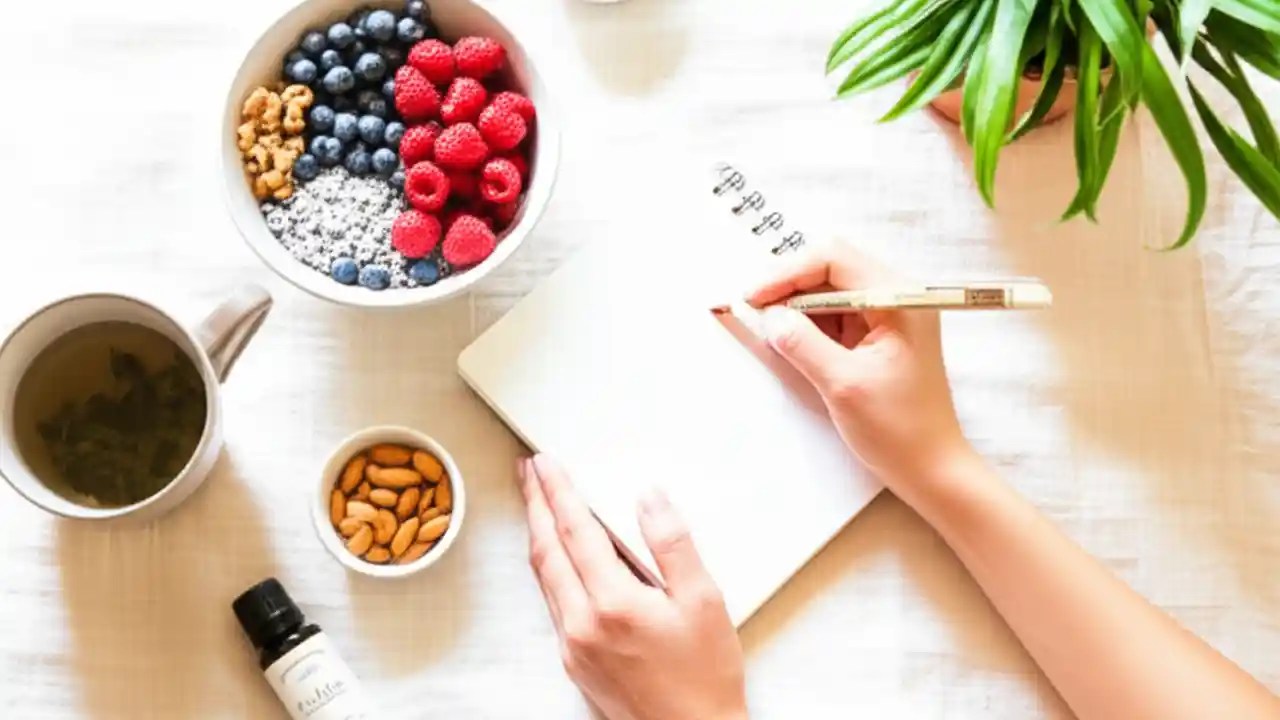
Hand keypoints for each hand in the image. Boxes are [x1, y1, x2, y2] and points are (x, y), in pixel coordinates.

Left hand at [519, 455, 747, 719]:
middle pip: (546, 550)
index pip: (576, 531)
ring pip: (544, 578)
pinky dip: (550, 568)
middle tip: (528, 471)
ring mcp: (573, 646)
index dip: (558, 491)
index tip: (546, 462)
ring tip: (537, 504)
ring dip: (538, 534)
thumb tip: (649, 497)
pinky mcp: (574, 663)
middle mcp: (581, 624)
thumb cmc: (705, 676)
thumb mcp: (704, 602)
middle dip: (536, 505)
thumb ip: (673, 544)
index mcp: (612, 603)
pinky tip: (558, 557)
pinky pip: (552, 602)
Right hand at [746, 241, 972, 497]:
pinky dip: (809, 323)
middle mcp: (896, 298)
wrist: (931, 468)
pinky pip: (836, 315)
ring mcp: (888, 317)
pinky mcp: (879, 336)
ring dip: (796, 305)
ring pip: (830, 291)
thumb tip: (769, 316)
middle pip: (831, 268)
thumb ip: (803, 344)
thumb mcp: (843, 385)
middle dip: (789, 286)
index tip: (754, 298)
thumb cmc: (897, 429)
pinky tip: (788, 339)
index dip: (787, 273)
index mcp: (898, 299)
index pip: (834, 259)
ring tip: (766, 326)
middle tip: (753, 309)